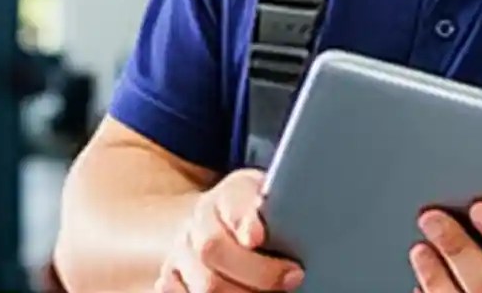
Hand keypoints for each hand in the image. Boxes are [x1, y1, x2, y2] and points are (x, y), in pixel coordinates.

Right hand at [155, 168, 305, 292]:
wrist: (215, 226)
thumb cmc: (259, 218)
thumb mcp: (274, 200)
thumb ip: (284, 206)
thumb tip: (308, 213)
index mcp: (226, 197)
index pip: (231, 203)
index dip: (242, 220)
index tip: (257, 236)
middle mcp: (197, 225)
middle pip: (212, 249)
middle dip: (257, 272)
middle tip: (294, 278)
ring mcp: (181, 256)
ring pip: (204, 286)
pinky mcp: (172, 282)